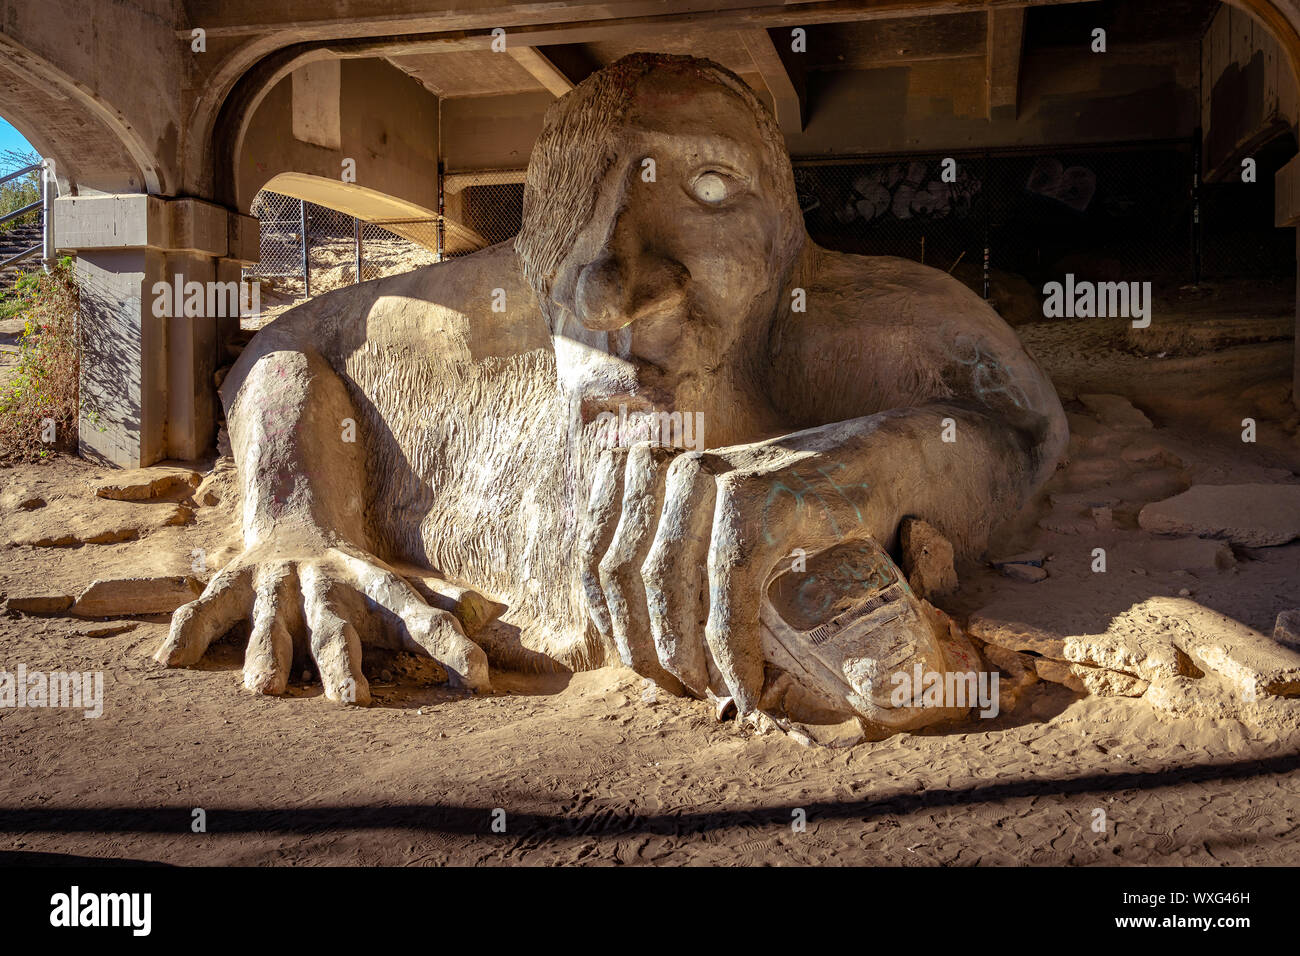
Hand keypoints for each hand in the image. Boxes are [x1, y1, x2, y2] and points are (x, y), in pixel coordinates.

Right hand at [155, 538, 489, 704]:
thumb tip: (499, 611)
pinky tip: (171, 662)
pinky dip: (187, 631)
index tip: (478, 675)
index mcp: (374, 587)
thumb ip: (443, 604)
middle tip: (351, 702)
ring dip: (267, 653)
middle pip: (336, 629)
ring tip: (263, 691)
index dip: (450, 643)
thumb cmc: (356, 574)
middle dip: (342, 664)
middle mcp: (325, 585)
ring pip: (270, 623)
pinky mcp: (231, 584)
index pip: (420, 617)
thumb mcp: (398, 584)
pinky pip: (205, 609)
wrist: (295, 512)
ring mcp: (275, 584)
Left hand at [578, 419, 954, 725]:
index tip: (643, 669)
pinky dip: (734, 652)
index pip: (595, 555)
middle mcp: (672, 467)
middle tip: (683, 690)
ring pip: (667, 584)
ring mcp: (715, 479)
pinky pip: (728, 591)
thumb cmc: (795, 510)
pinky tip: (748, 687)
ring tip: (712, 694)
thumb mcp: (719, 525)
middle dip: (646, 647)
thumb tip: (640, 655)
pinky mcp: (762, 502)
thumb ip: (672, 559)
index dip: (610, 625)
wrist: (880, 468)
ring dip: (685, 656)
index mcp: (648, 468)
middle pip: (625, 573)